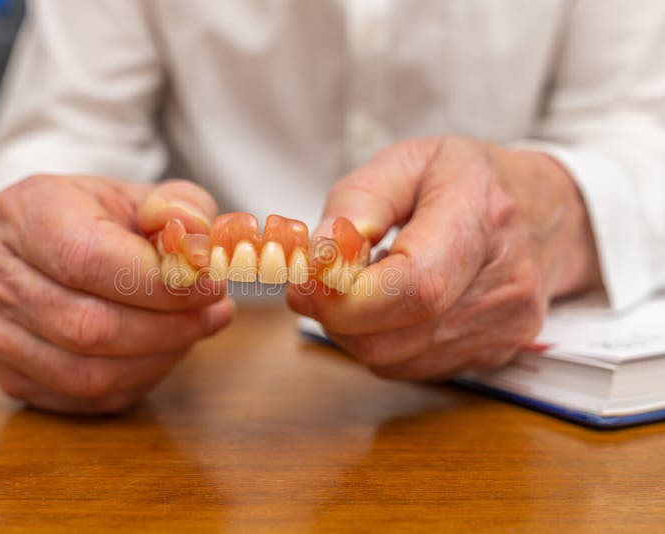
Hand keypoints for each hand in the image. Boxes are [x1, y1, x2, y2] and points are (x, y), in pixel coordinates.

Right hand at [0, 176, 232, 413]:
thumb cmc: (108, 221)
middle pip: (87, 325)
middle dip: (168, 327)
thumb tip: (197, 248)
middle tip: (216, 312)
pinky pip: (86, 399)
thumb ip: (183, 210)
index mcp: (25, 211)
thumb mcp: (149, 198)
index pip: (87, 258)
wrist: (57, 243)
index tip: (211, 285)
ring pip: (87, 373)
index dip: (157, 283)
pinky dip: (138, 379)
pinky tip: (163, 350)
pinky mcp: (10, 376)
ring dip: (159, 357)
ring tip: (196, 328)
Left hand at [288, 136, 601, 378]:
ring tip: (361, 285)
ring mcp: (504, 327)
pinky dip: (382, 342)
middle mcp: (504, 283)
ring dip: (355, 330)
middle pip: (397, 334)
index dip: (348, 297)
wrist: (545, 213)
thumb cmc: (472, 181)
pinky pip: (411, 368)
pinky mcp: (496, 354)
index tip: (308, 280)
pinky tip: (389, 306)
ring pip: (395, 359)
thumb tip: (321, 252)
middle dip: (336, 315)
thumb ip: (359, 201)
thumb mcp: (408, 161)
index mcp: (483, 217)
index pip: (416, 286)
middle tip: (314, 281)